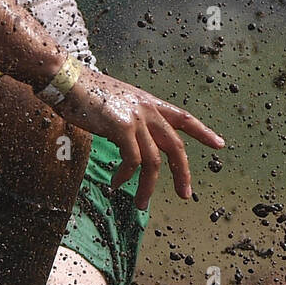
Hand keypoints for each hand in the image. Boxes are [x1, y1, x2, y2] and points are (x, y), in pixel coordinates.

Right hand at [57, 68, 224, 207]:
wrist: (66, 80)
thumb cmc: (85, 93)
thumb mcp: (118, 103)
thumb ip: (133, 120)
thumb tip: (135, 141)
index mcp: (150, 103)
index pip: (184, 118)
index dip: (203, 132)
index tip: (219, 145)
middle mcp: (148, 110)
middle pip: (176, 147)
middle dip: (183, 174)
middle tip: (185, 195)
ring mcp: (137, 118)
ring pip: (154, 162)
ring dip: (148, 188)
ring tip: (140, 204)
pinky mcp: (123, 128)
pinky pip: (133, 162)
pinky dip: (126, 177)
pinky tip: (117, 184)